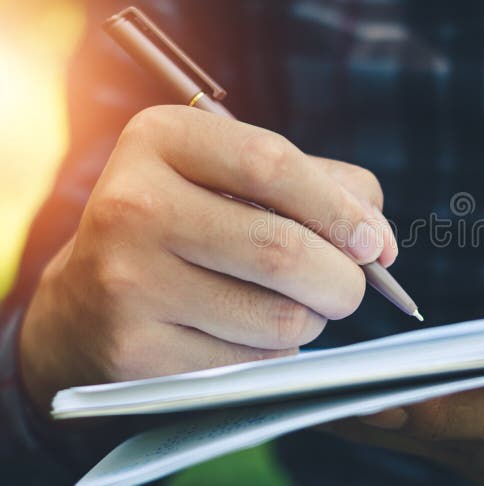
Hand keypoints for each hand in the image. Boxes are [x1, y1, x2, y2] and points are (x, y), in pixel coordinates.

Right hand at [20, 105, 396, 411]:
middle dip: (342, 281)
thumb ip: (318, 187)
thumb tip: (380, 243)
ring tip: (291, 306)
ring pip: (279, 317)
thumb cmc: (188, 227)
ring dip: (310, 320)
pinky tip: (247, 333)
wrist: (85, 302)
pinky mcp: (134, 349)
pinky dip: (274, 353)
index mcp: (163, 139)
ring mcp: (127, 280)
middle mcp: (134, 203)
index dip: (340, 209)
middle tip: (348, 288)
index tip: (376, 245)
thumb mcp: (234, 179)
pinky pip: (252, 362)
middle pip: (283, 251)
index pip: (272, 164)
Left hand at [333, 261, 483, 484]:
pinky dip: (437, 442)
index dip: (423, 402)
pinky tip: (398, 415)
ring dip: (402, 435)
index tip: (357, 391)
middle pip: (467, 447)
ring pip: (466, 465)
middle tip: (316, 399)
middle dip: (387, 424)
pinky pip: (483, 469)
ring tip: (342, 401)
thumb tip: (460, 346)